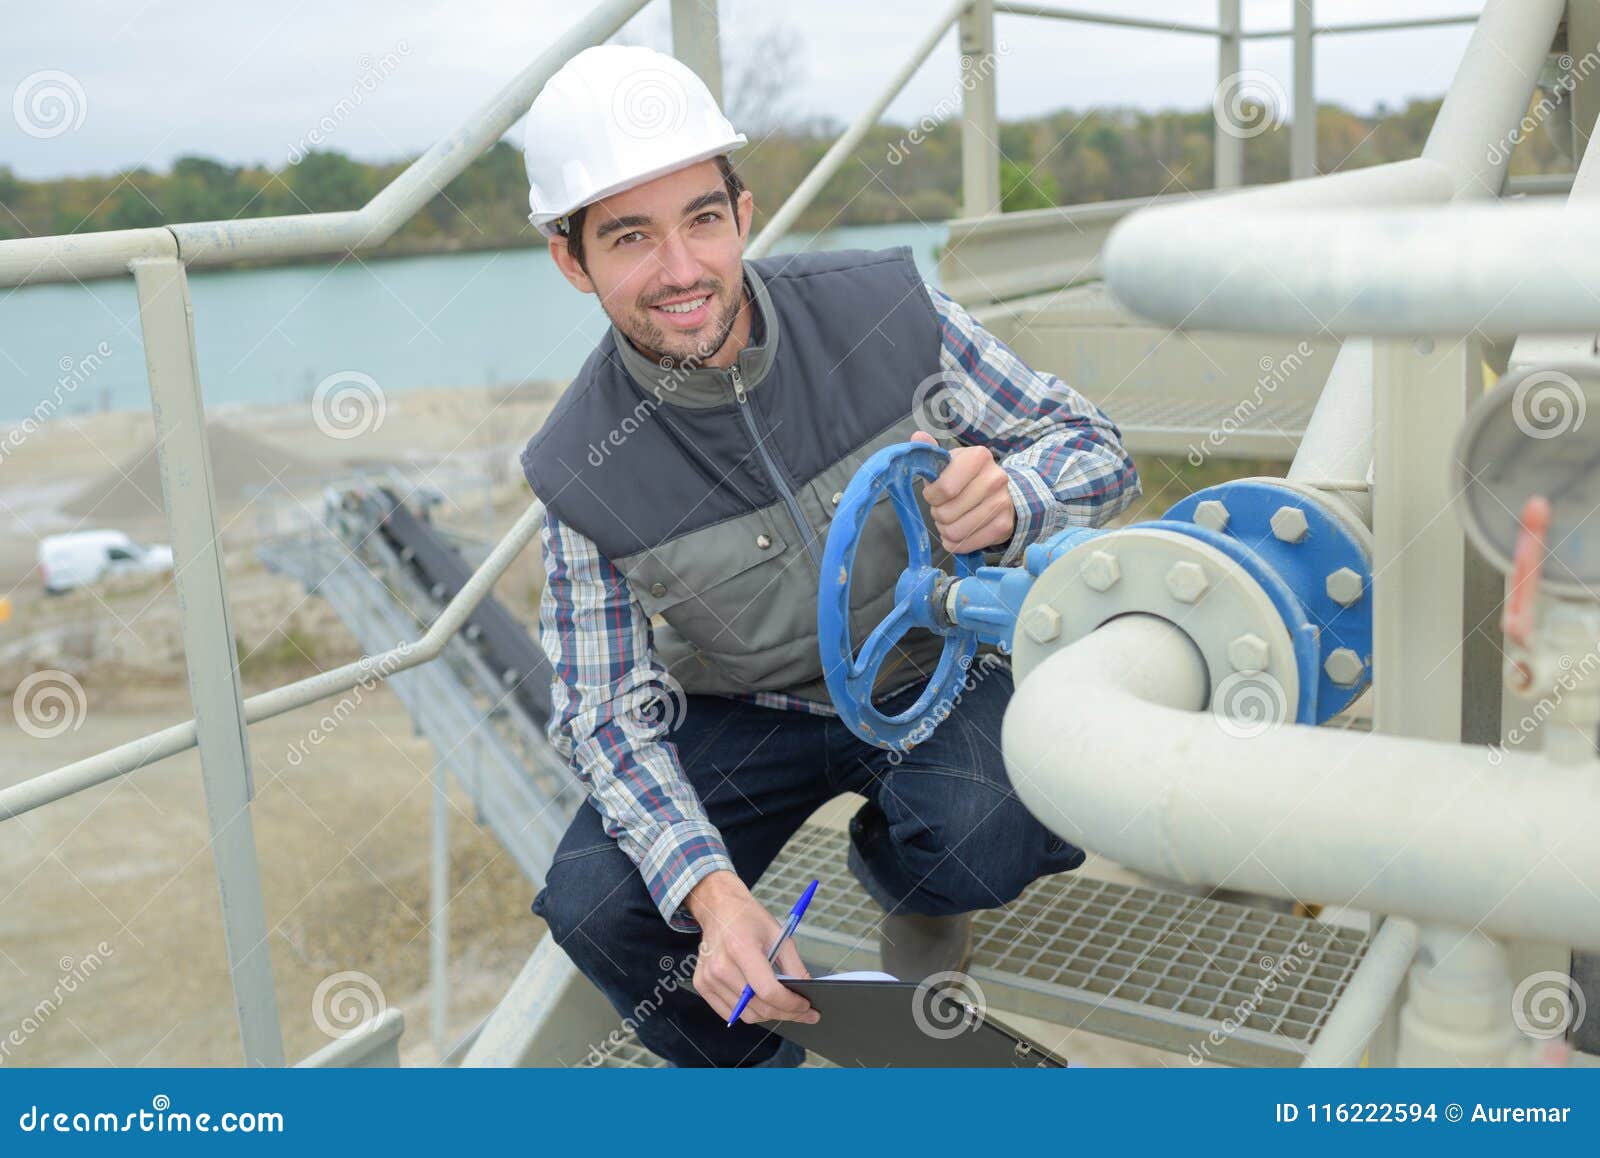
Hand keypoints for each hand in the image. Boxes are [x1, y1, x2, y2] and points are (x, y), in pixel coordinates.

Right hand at [685, 870, 818, 1025]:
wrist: (718, 908)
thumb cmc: (748, 918)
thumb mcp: (779, 935)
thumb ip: (795, 966)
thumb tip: (807, 991)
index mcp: (741, 948)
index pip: (768, 991)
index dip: (791, 1004)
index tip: (807, 1007)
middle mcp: (720, 967)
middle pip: (758, 1007)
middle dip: (786, 1013)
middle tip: (803, 1012)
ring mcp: (708, 979)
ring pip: (746, 1015)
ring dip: (769, 1015)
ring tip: (784, 1008)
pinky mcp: (701, 985)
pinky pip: (730, 1013)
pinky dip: (749, 1013)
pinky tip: (763, 1005)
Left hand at [909, 431, 1016, 553]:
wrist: (1001, 494)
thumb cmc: (966, 478)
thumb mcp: (950, 462)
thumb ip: (931, 451)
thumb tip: (917, 437)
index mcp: (979, 457)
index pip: (943, 488)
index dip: (931, 496)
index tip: (934, 494)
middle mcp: (995, 478)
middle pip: (947, 513)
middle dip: (938, 514)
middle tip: (944, 508)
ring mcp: (1002, 503)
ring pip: (955, 532)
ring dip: (945, 530)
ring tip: (951, 520)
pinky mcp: (1004, 526)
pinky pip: (966, 545)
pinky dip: (956, 543)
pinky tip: (960, 532)